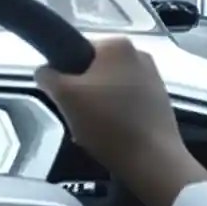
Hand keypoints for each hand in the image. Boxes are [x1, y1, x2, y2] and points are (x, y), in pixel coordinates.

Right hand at [35, 36, 206, 205]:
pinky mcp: (161, 102)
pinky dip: (116, 117)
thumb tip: (45, 71)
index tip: (64, 99)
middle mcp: (139, 54)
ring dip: (98, 107)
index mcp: (117, 44)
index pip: (76, 51)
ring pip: (110, 90)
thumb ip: (47, 77)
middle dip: (82, 93)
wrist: (152, 161)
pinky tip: (112, 136)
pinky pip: (127, 104)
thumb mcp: (65, 97)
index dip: (64, 76)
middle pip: (94, 72)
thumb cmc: (108, 123)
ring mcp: (154, 79)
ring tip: (94, 130)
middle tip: (76, 116)